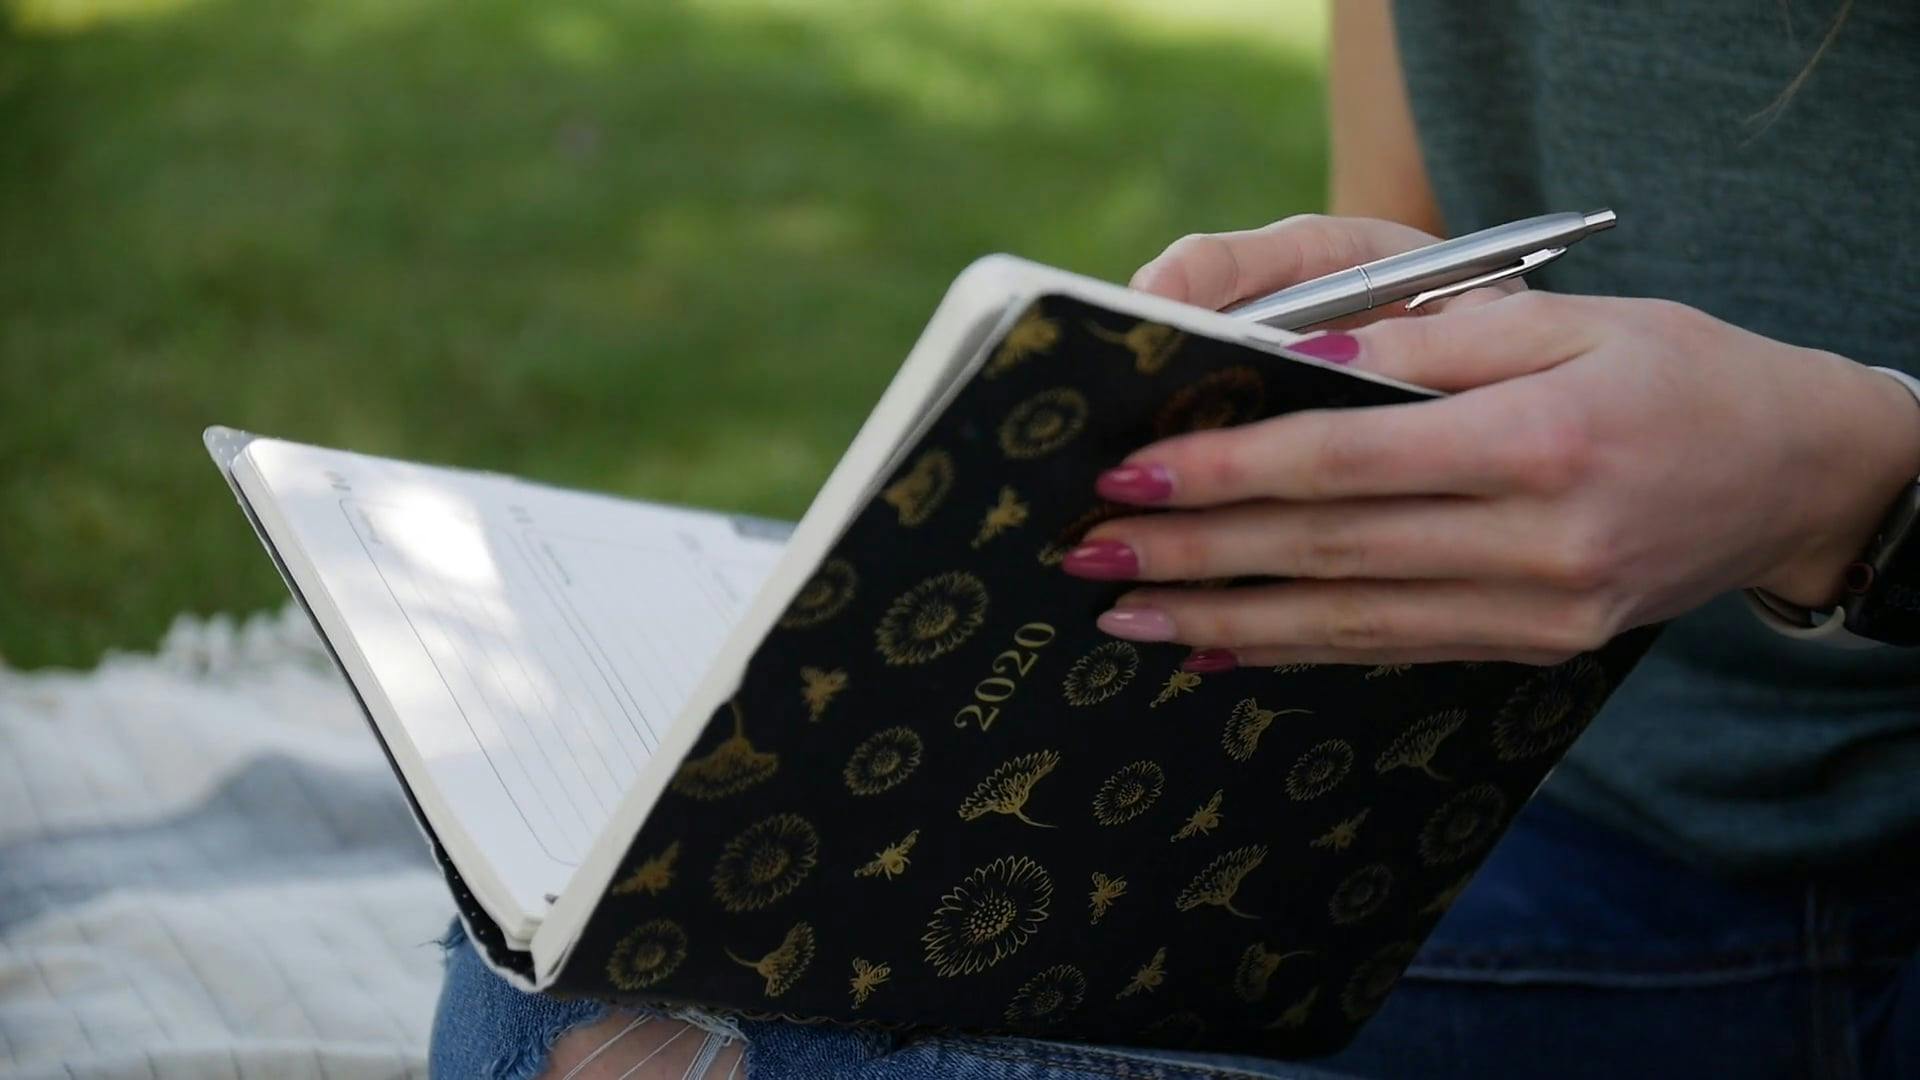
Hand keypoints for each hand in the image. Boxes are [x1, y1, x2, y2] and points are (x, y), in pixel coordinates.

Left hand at [1066, 228, 1919, 668]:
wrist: (1795, 474)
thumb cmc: (1677, 371)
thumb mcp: (1569, 322)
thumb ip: (1426, 345)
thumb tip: (1288, 362)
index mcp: (1542, 443)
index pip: (1346, 463)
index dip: (1227, 472)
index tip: (1130, 472)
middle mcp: (1539, 544)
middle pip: (1329, 552)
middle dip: (1197, 555)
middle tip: (1090, 557)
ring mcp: (1539, 613)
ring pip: (1349, 621)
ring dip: (1226, 619)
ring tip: (1127, 617)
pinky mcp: (1534, 648)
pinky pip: (1395, 651)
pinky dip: (1299, 651)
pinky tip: (1222, 648)